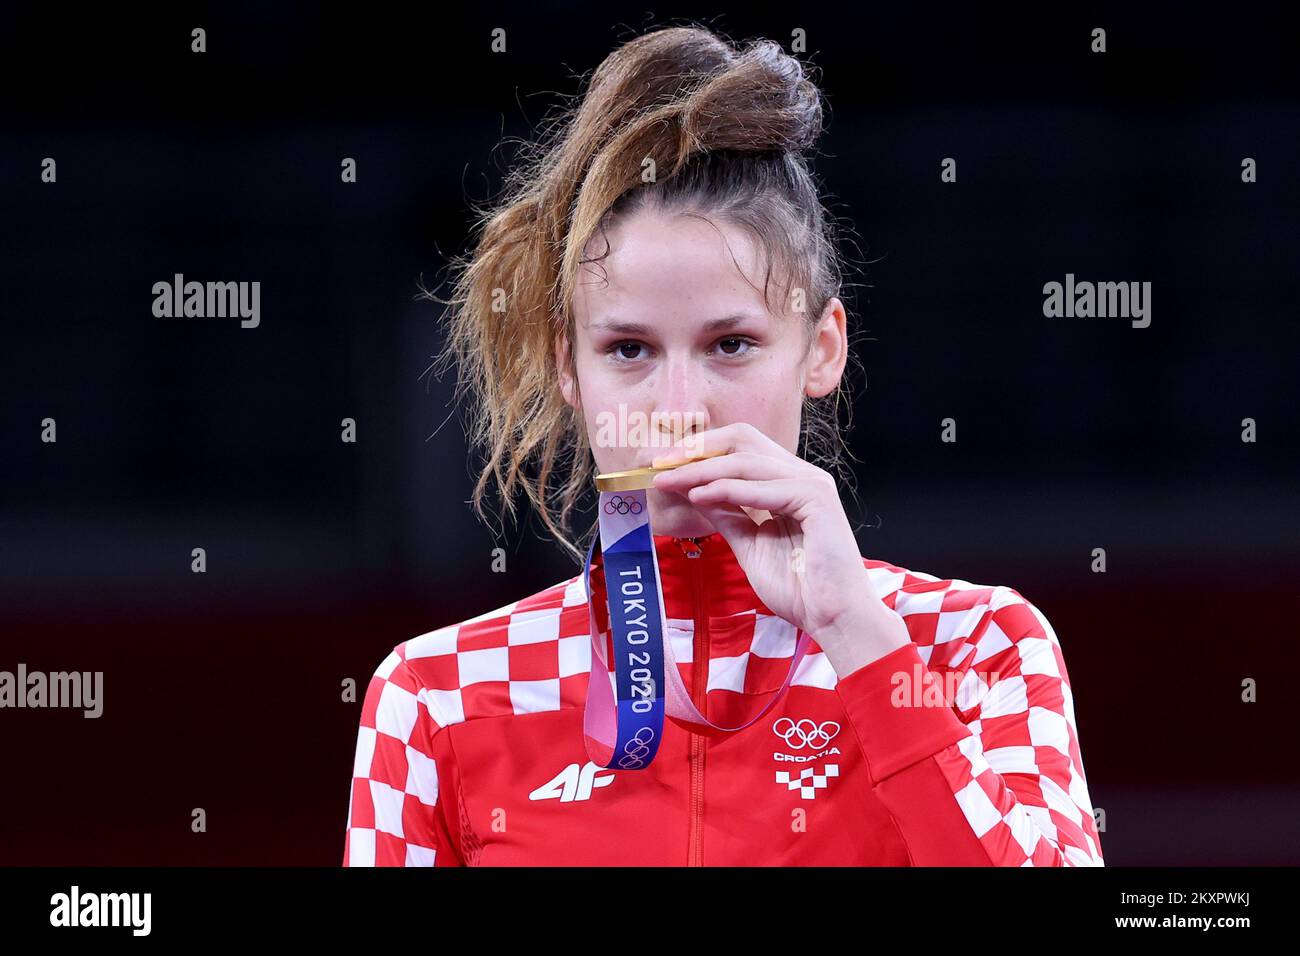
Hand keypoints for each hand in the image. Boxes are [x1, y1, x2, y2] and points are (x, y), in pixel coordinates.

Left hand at [651, 423, 910, 674]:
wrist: (834, 617)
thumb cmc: (799, 589)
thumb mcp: (749, 545)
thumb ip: (728, 516)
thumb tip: (695, 493)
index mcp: (788, 483)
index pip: (740, 448)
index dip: (701, 451)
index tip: (664, 467)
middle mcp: (802, 475)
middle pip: (743, 439)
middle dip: (697, 448)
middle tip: (661, 464)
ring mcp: (812, 483)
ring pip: (747, 461)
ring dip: (702, 469)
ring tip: (669, 480)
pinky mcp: (817, 499)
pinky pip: (764, 486)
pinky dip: (728, 489)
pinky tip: (699, 496)